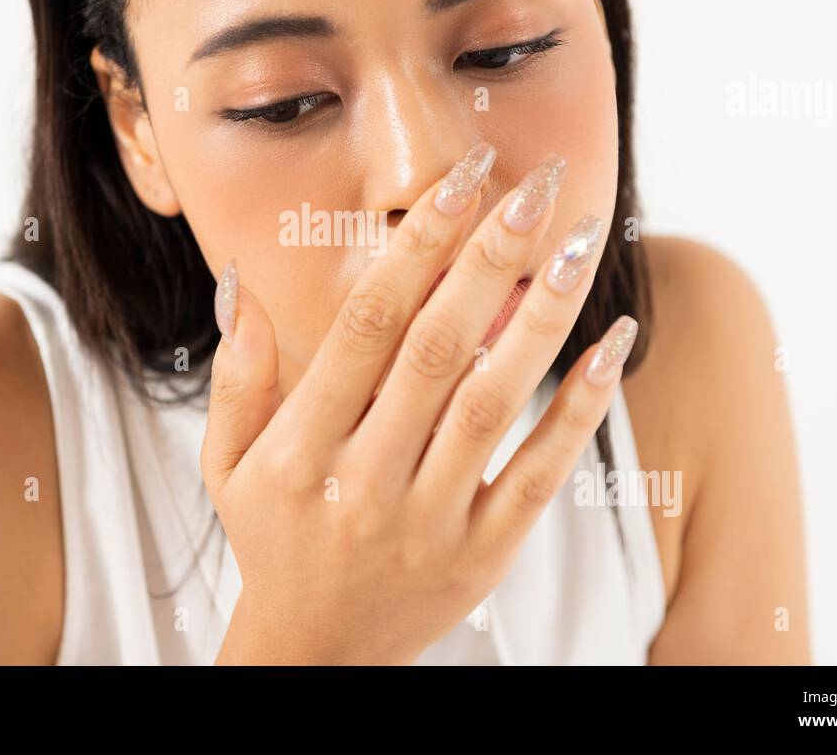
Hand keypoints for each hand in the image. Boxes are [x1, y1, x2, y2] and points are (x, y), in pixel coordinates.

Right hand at [203, 142, 638, 664]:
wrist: (317, 653)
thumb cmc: (275, 538)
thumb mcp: (226, 463)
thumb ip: (236, 375)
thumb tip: (239, 279)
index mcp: (298, 449)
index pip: (366, 326)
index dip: (416, 246)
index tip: (459, 182)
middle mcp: (361, 482)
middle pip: (435, 351)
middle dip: (488, 260)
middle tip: (533, 186)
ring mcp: (426, 522)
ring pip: (491, 403)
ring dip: (540, 318)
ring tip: (577, 242)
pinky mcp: (481, 556)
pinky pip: (536, 474)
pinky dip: (577, 408)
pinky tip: (610, 346)